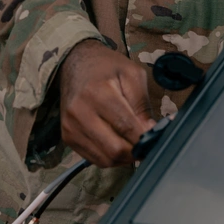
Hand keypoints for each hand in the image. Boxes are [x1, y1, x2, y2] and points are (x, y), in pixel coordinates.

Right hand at [58, 40, 154, 166]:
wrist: (76, 64)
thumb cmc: (107, 67)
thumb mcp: (133, 75)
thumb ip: (142, 104)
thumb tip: (150, 130)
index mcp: (98, 94)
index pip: (125, 126)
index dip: (144, 138)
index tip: (156, 139)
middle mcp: (80, 113)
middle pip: (114, 149)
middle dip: (136, 151)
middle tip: (148, 145)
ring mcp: (71, 128)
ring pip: (105, 159)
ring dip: (124, 158)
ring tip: (135, 145)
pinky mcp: (67, 137)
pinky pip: (93, 159)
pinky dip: (111, 158)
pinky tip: (120, 145)